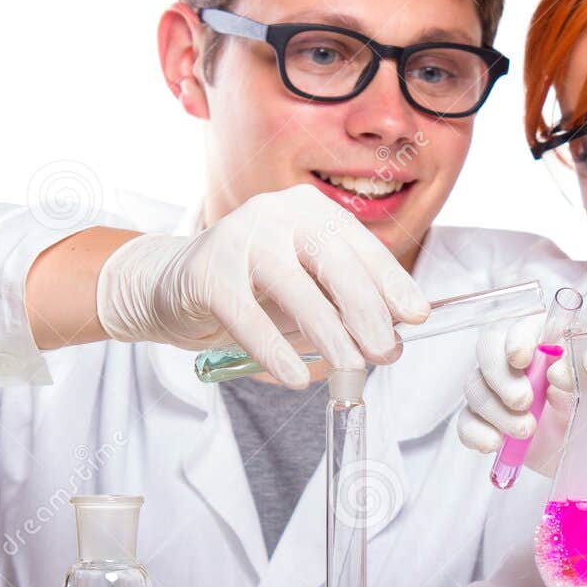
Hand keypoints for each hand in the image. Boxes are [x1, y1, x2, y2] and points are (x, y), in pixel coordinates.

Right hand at [95, 186, 428, 385]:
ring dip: (328, 332)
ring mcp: (238, 235)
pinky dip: (274, 349)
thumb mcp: (305, 288)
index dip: (392, 282)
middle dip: (366, 309)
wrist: (170, 285)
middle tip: (386, 351)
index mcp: (310, 209)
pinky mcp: (206, 270)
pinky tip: (295, 377)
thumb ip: (344, 302)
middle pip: (333, 260)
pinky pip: (247, 315)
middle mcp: (277, 212)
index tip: (416, 316)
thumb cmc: (252, 288)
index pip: (361, 245)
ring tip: (350, 369)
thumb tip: (395, 333)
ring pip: (294, 286)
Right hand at [457, 314, 573, 477]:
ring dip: (496, 410)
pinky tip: (494, 444)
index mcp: (545, 339)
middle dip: (500, 376)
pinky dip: (476, 433)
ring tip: (525, 431)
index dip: (515, 339)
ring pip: (475, 387)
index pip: (518, 327)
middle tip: (523, 401)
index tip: (522, 359)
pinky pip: (466, 423)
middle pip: (487, 351)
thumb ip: (578, 376)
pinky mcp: (487, 422)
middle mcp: (515, 360)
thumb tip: (556, 373)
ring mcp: (496, 391)